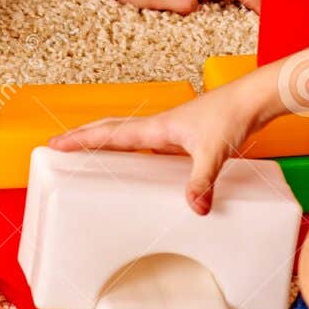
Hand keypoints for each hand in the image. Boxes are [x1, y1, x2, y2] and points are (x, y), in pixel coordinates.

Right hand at [49, 85, 259, 213]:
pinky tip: (137, 167)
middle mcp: (159, 128)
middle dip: (84, 137)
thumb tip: (195, 208)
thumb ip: (202, 180)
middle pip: (112, 130)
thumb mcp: (214, 151)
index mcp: (157, 128)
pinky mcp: (183, 138)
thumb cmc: (232, 116)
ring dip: (105, 142)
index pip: (110, 133)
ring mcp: (170, 132)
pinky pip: (147, 147)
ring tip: (87, 155)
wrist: (253, 100)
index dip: (82, 139)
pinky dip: (132, 153)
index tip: (55, 143)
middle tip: (58, 146)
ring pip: (128, 136)